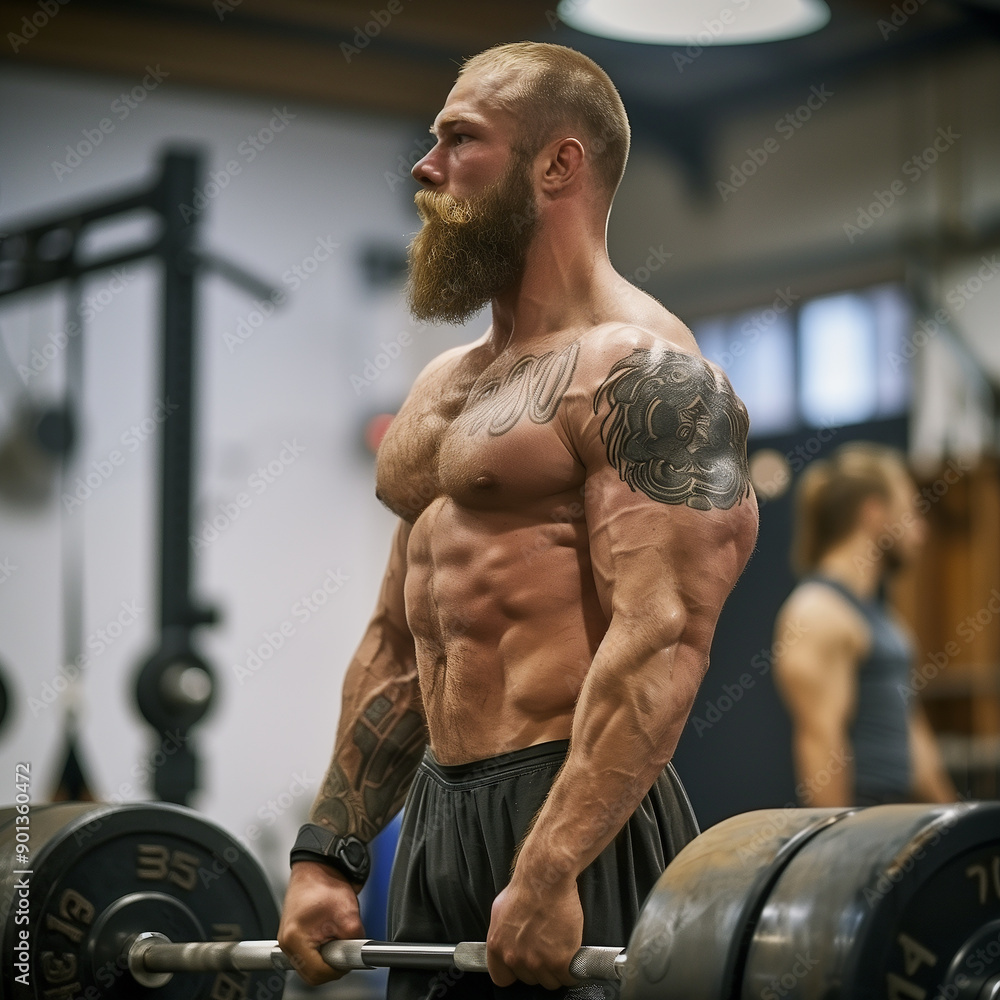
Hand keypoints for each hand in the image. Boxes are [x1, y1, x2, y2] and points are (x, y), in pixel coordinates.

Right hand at [277, 861, 365, 984]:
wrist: (320, 866)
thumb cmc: (327, 883)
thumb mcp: (348, 914)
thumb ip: (354, 942)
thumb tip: (357, 957)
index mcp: (295, 938)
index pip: (318, 973)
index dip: (338, 968)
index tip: (349, 958)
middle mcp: (286, 942)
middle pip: (311, 974)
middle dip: (332, 964)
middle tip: (345, 947)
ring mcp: (287, 940)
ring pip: (310, 965)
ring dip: (327, 956)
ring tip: (336, 936)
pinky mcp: (293, 936)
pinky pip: (308, 954)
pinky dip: (321, 949)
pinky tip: (329, 935)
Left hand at [486, 871, 583, 989]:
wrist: (545, 878)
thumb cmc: (526, 888)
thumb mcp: (500, 911)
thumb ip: (502, 934)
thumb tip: (505, 943)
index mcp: (497, 947)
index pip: (502, 979)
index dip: (516, 973)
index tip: (524, 966)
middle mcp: (514, 957)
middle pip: (530, 979)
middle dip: (538, 967)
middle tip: (546, 949)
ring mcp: (537, 961)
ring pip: (549, 982)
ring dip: (556, 970)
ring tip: (559, 950)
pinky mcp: (559, 960)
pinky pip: (568, 978)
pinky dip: (572, 971)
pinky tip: (572, 958)